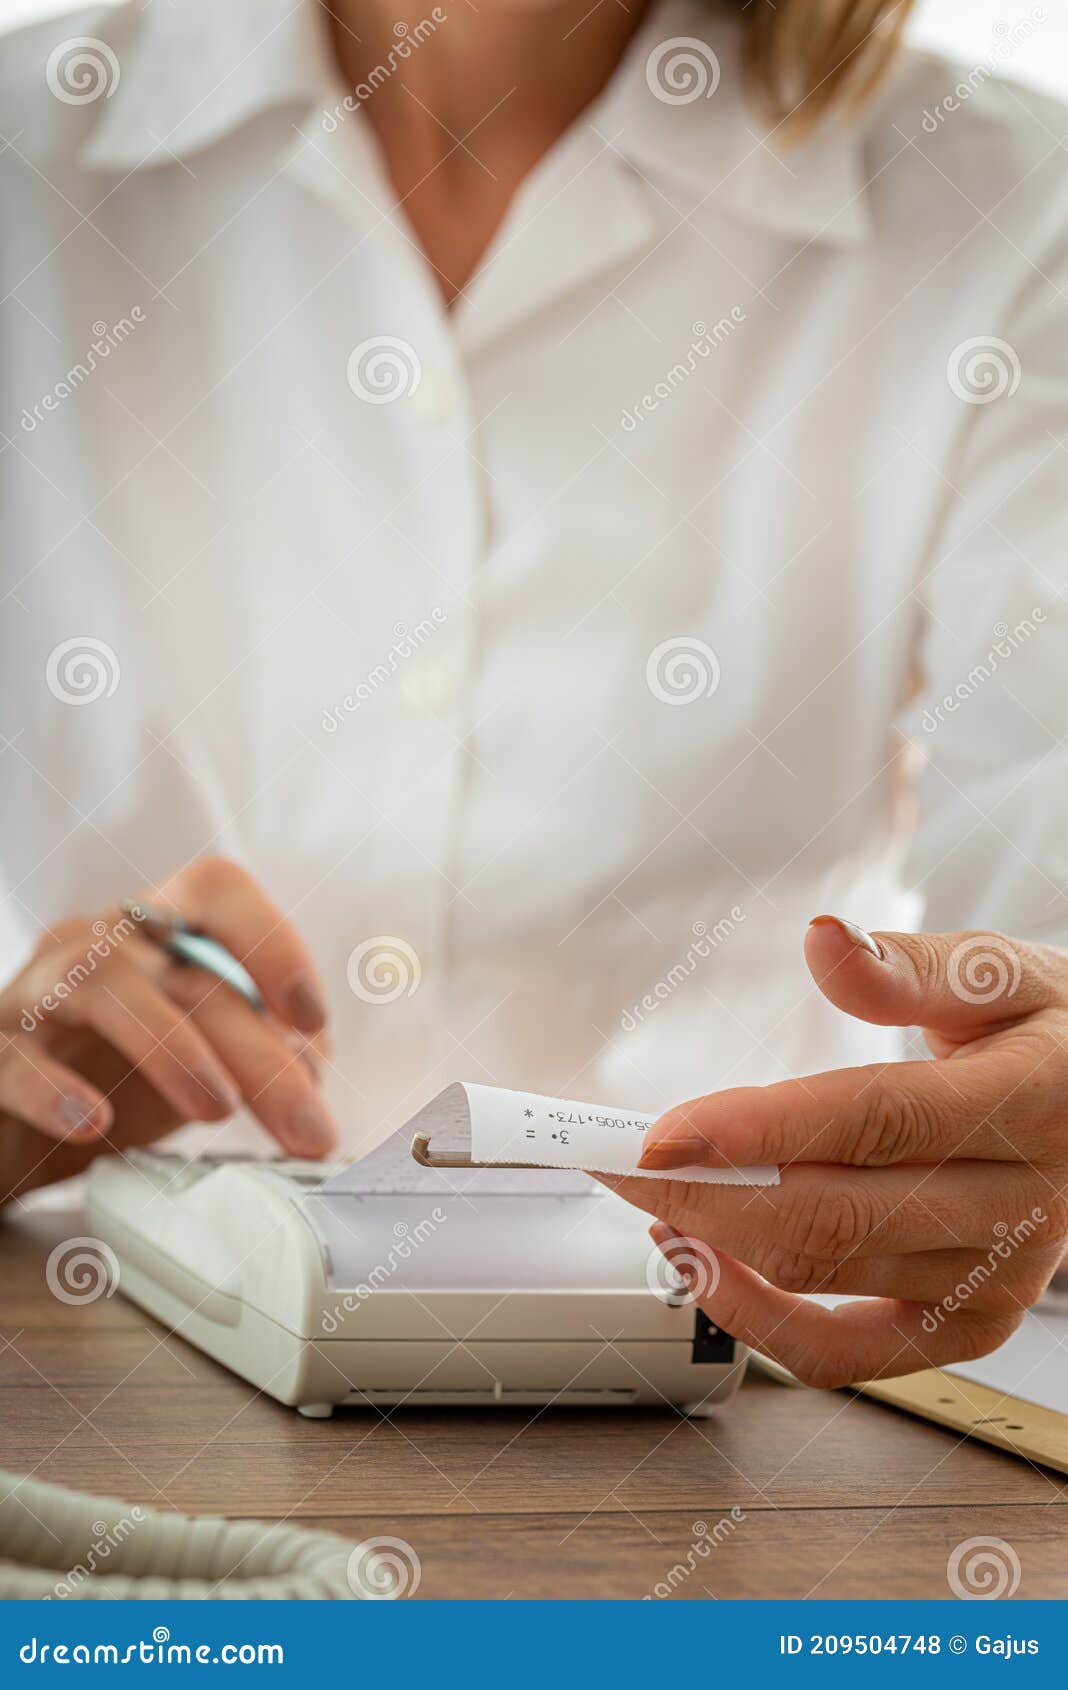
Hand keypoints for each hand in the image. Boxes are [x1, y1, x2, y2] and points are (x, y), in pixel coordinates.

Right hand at [0, 857, 336, 1203]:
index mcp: (152, 932)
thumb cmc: (104, 1073)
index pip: (217, 890)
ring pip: (104, 981)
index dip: (272, 941)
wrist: (9, 1126)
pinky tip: (96, 1122)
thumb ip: (253, 1051)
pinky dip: (56, 1089)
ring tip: (217, 1109)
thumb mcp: (192, 1058)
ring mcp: (36, 992)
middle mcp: (96, 943)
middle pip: (185, 969)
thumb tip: (312, 1070)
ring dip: (172, 1046)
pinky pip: (15, 1058)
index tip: (313, 1018)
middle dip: (258, 1049)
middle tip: (306, 1122)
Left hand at [608, 917, 1067, 1387]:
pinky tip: (704, 1270)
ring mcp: (998, 1276)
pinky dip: (765, 1326)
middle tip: (621, 1164)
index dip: (760, 1129)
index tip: (663, 1131)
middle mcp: (1021, 1202)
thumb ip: (908, 967)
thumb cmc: (1048, 1033)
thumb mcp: (1002, 974)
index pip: (878, 1120)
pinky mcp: (970, 1324)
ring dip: (720, 1244)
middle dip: (708, 1191)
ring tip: (647, 1199)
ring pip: (832, 1275)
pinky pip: (854, 1354)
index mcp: (1031, 1100)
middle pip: (838, 1210)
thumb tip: (822, 938)